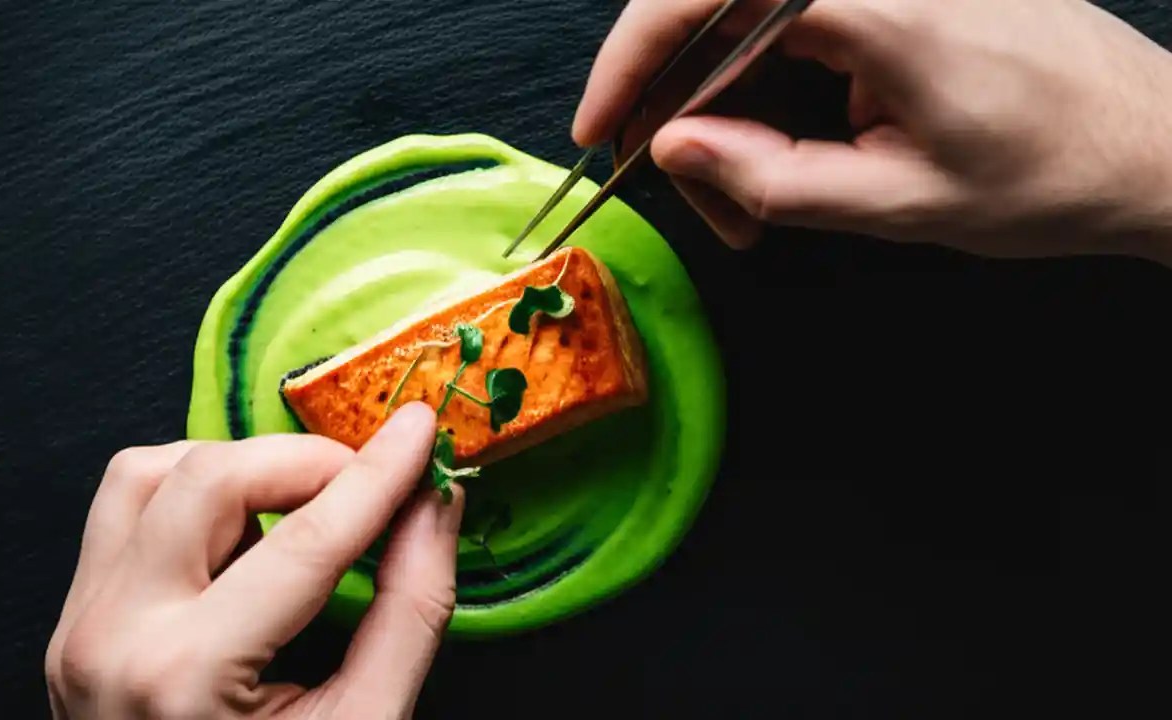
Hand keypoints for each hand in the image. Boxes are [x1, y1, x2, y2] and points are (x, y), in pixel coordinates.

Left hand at [44, 403, 462, 718]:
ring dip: (236, 467)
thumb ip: (410, 610)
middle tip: (371, 483)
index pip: (302, 540)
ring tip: (303, 503)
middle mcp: (111, 640)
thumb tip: (434, 506)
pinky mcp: (72, 624)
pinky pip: (122, 511)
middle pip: (207, 478)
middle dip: (305, 461)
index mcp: (185, 679)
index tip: (421, 429)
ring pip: (145, 474)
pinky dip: (191, 494)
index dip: (375, 476)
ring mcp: (77, 629)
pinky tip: (245, 530)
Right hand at [575, 0, 1171, 264]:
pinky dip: (763, 85)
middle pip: (715, 9)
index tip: (600, 129)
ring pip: (748, 18)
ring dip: (719, 103)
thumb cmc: (1052, 173)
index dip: (630, 64)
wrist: (1154, 147)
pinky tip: (770, 147)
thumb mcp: (897, 201)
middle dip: (672, 99)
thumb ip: (771, 177)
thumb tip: (674, 147)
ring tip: (736, 194)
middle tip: (674, 183)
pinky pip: (793, 21)